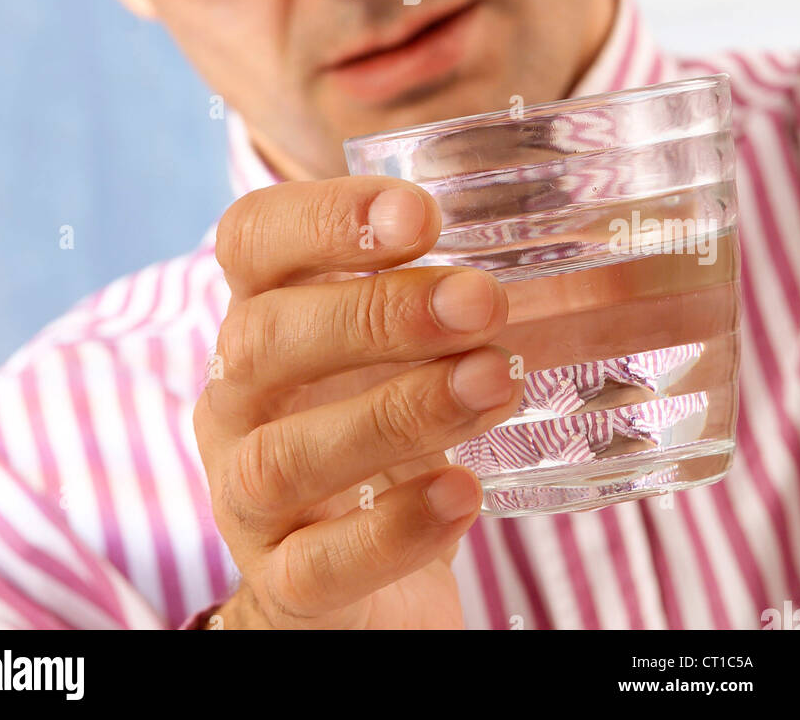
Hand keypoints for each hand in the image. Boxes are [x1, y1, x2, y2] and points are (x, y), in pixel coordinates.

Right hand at [193, 178, 520, 629]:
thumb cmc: (388, 436)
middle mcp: (235, 398)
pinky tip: (464, 492)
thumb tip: (564, 250)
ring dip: (397, 411)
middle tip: (482, 301)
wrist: (363, 587)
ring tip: (493, 383)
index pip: (251, 240)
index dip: (322, 217)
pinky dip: (394, 529)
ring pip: (287, 452)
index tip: (420, 212)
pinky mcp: (284, 582)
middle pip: (264, 338)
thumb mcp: (404, 356)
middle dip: (377, 312)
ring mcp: (246, 494)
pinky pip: (319, 561)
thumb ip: (445, 300)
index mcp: (260, 317)